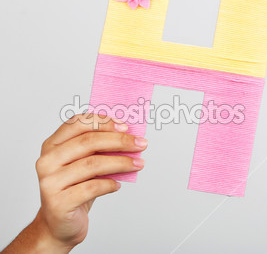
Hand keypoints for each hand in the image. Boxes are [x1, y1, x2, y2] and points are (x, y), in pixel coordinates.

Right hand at [4, 113, 145, 253]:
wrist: (59, 222)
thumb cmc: (76, 187)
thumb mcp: (85, 162)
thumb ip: (100, 147)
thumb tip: (131, 135)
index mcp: (52, 145)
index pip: (77, 122)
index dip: (104, 121)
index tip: (126, 126)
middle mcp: (47, 161)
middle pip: (88, 142)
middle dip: (120, 141)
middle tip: (141, 144)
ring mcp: (50, 182)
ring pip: (92, 164)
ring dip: (121, 162)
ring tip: (138, 164)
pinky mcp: (58, 203)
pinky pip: (92, 188)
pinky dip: (110, 184)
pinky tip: (117, 184)